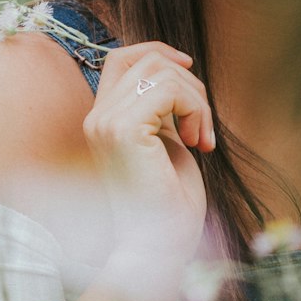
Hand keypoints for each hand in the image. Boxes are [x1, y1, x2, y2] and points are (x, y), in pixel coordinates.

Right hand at [82, 42, 214, 267]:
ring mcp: (105, 122)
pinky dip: (195, 109)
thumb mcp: (167, 145)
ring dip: (197, 101)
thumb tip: (180, 69)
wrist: (158, 248)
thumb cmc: (168, 207)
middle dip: (190, 86)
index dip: (157, 51)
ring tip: (202, 140)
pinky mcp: (122, 130)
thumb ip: (163, 111)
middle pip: (148, 61)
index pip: (122, 59)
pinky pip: (169, 90)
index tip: (190, 67)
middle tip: (204, 131)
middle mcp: (96, 118)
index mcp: (103, 121)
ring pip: (162, 72)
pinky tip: (199, 144)